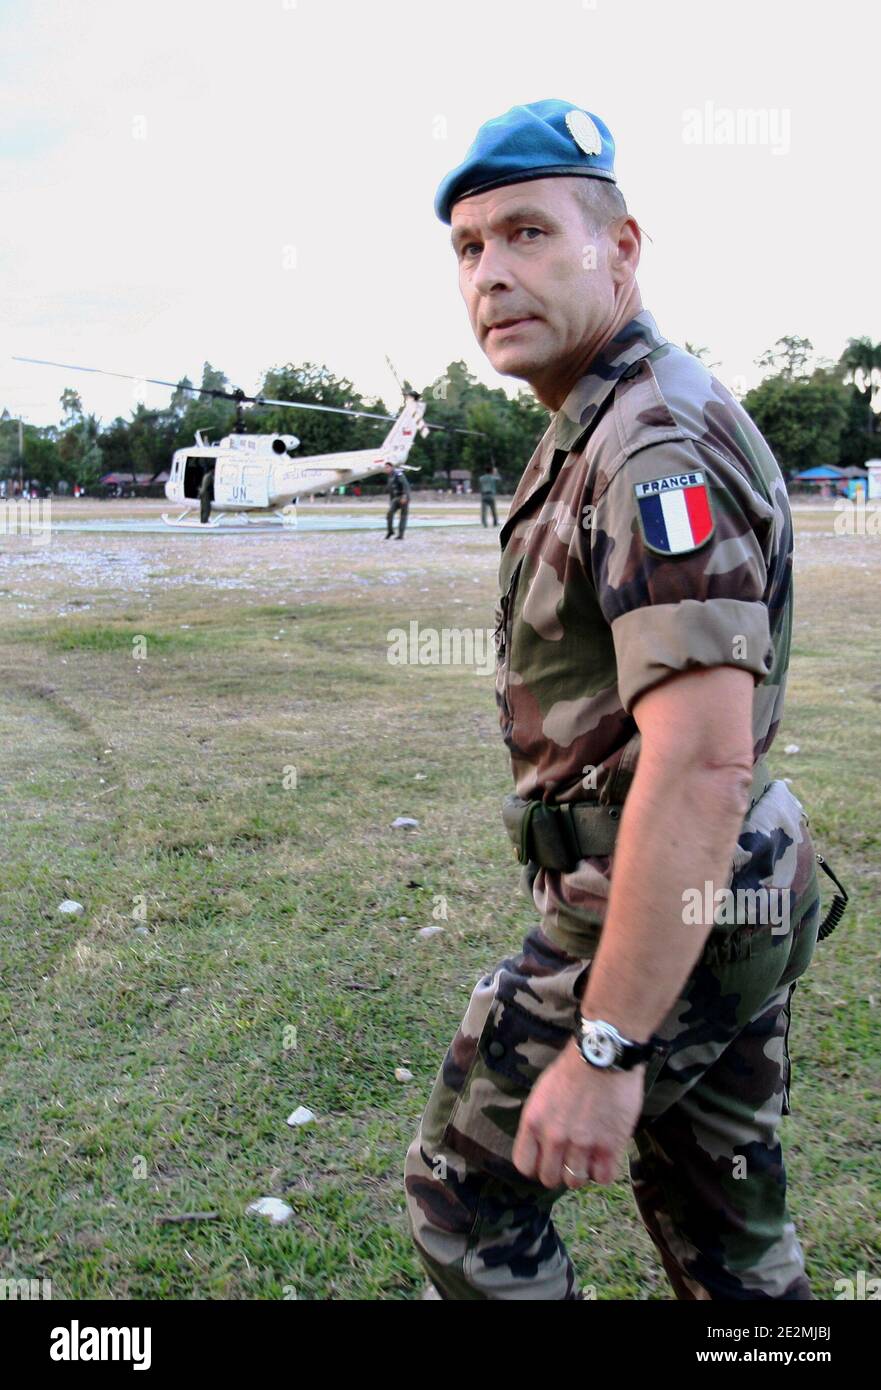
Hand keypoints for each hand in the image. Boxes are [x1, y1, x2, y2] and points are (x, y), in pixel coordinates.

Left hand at [512, 1040, 644, 1188]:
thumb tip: (543, 1145)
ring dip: (583, 1171)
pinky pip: (604, 1178)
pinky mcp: (609, 1145)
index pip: (524, 1165)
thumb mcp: (543, 1093)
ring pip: (576, 1182)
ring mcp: (582, 1143)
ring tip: (590, 1155)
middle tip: (570, 1159)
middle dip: (560, 1172)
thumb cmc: (573, 1068)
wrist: (603, 1055)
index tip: (546, 1160)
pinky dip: (604, 1171)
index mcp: (533, 1122)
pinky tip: (606, 1157)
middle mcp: (554, 1137)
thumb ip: (540, 1122)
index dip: (536, 1166)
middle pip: (550, 1178)